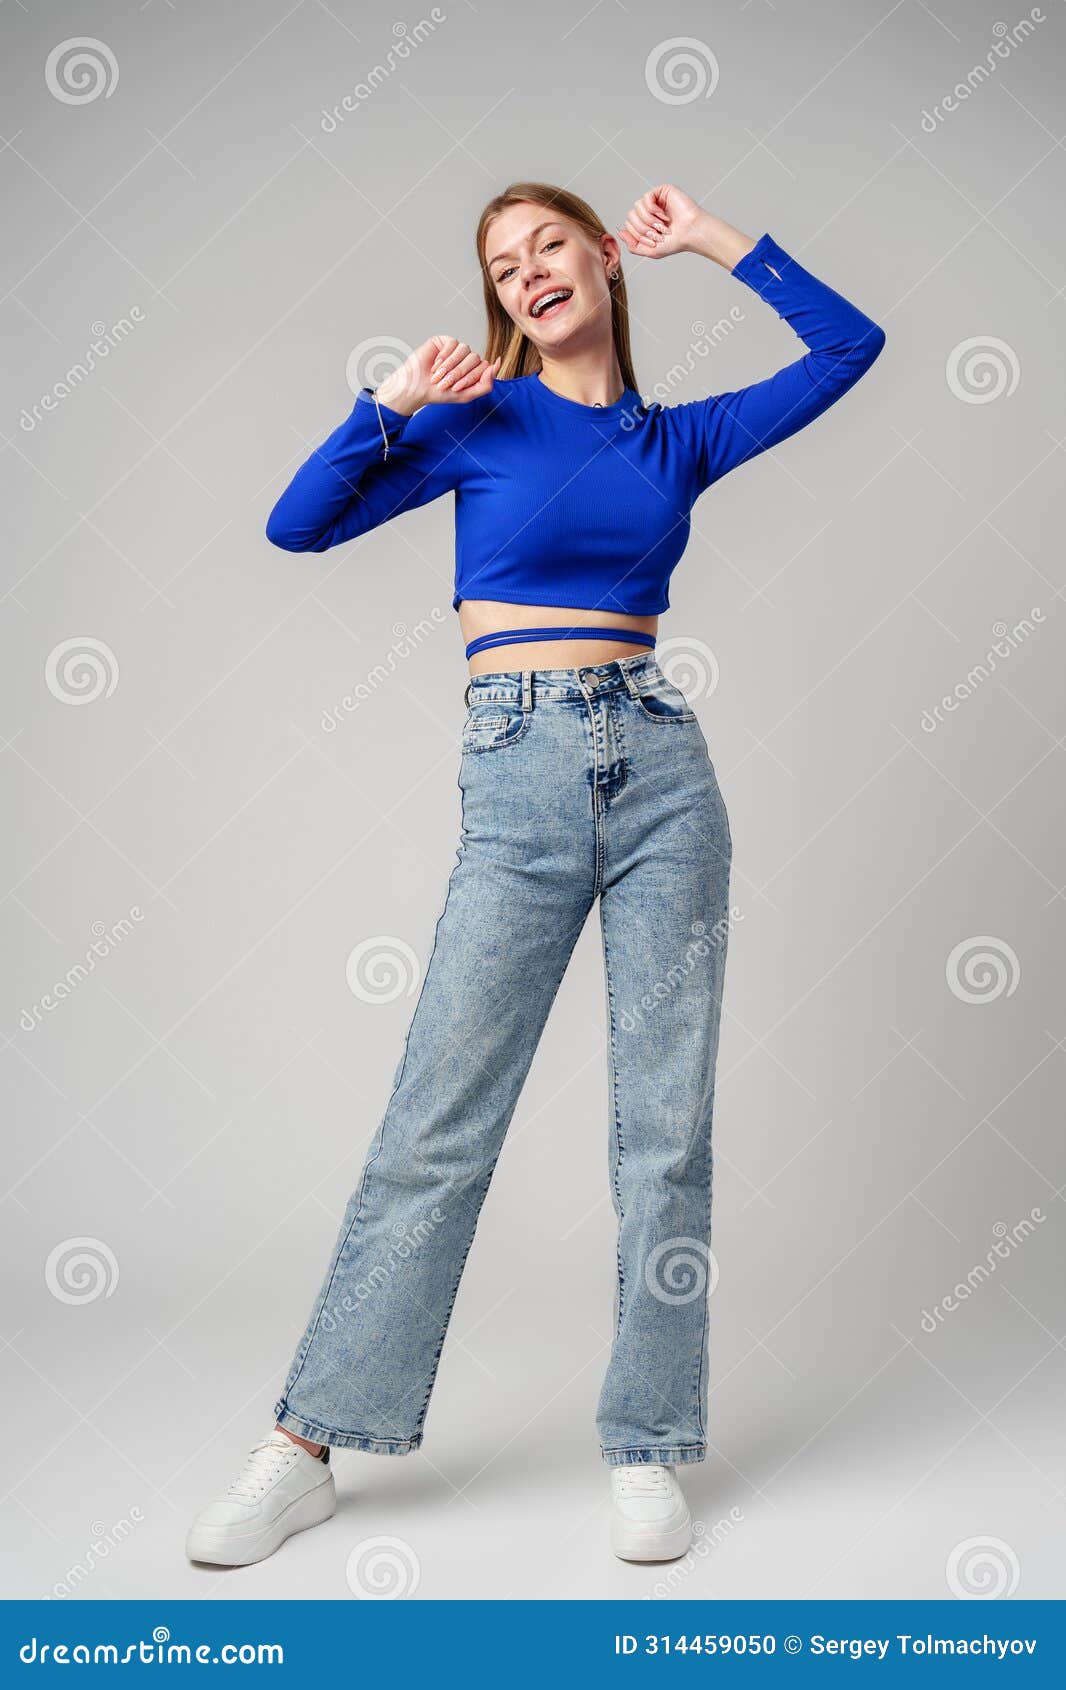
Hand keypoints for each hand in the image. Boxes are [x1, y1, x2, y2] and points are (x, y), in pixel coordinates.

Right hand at [376, 337, 500, 413]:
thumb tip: (496, 365)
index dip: (470, 378)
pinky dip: (443, 357)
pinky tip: (435, 365)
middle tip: (444, 383)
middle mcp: (466, 358)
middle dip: (459, 374)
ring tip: (438, 376)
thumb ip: (485, 384)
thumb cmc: (438, 393)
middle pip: (475, 358)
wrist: (416, 388)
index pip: (484, 367)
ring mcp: (456, 349)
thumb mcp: (466, 395)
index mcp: (474, 370)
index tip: (456, 388)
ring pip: (464, 350)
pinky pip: (452, 343)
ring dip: (450, 366)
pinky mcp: (444, 341)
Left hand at [617, 184, 701, 258]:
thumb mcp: (650, 250)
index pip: (629, 225)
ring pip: (637, 207)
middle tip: (657, 233)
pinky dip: (653, 210)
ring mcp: (655, 200)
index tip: (653, 241)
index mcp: (645, 223)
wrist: (691, 233)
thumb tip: (620, 232)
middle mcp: (649, 210)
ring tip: (662, 225)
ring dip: (648, 220)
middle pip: (631, 216)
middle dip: (642, 228)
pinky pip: (646, 198)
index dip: (637, 235)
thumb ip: (633, 245)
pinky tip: (663, 215)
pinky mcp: (662, 191)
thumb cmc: (675, 242)